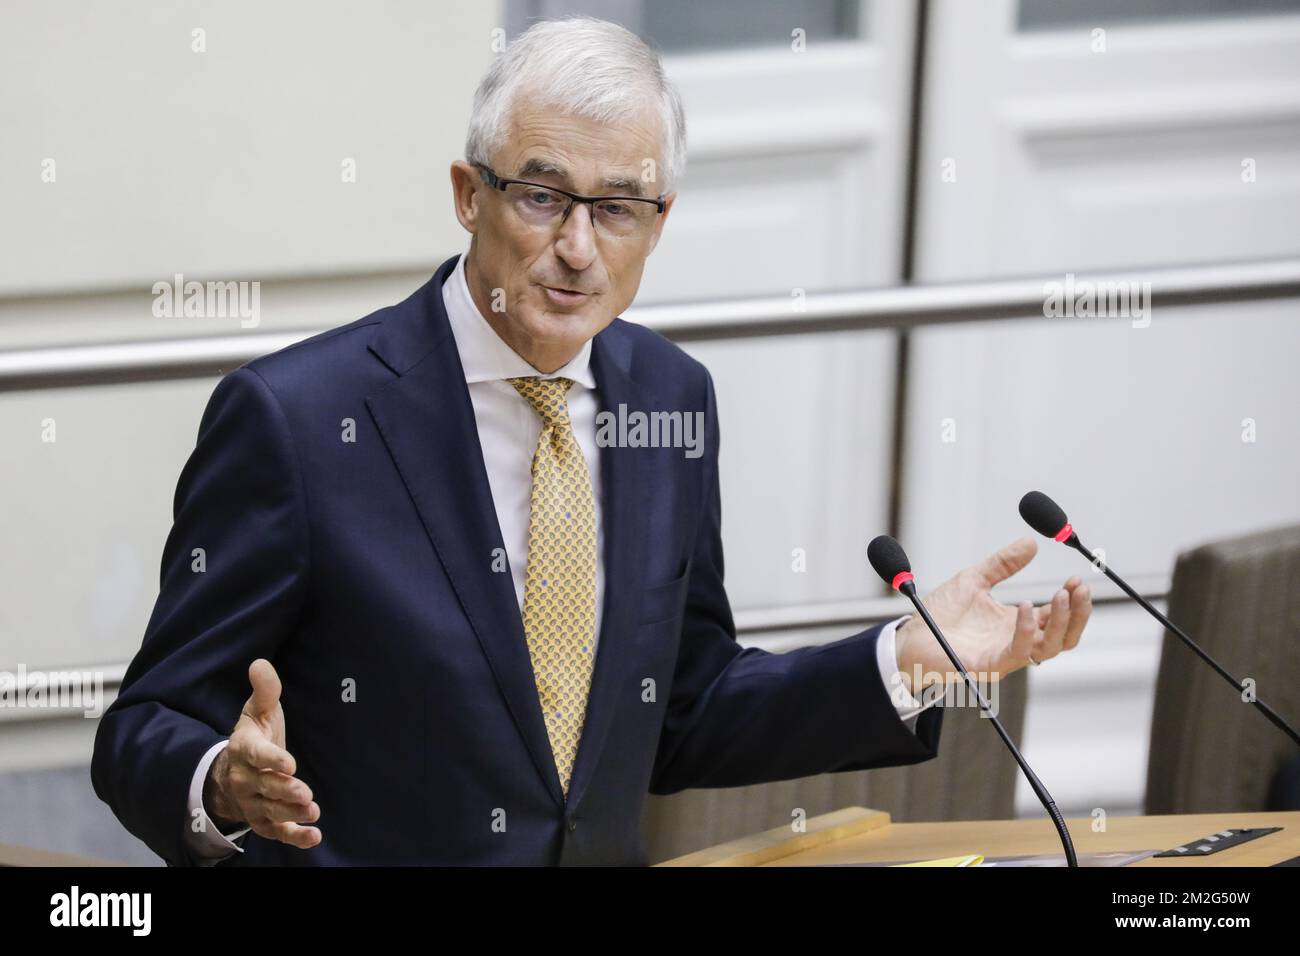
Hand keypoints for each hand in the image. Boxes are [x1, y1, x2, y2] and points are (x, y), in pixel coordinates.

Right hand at [203, 658, 321, 848]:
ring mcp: (252, 802)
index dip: (272, 760)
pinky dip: (294, 837)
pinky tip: (313, 837)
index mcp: (243, 749)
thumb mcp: (258, 711)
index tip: (290, 764)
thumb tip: (260, 663)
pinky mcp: (263, 821)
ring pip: (270, 811)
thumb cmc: (254, 736)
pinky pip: (275, 832)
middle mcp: (244, 779)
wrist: (232, 771)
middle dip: (284, 792)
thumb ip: (265, 690)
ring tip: (313, 813)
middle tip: (305, 794)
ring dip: (291, 814)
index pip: (256, 755)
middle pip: (264, 787)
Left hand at [893, 536, 1090, 694]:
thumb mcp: (974, 580)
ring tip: (1062, 595)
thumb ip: (1002, 564)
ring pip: (1050, 648)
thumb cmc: (939, 617)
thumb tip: (1031, 543)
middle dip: (1078, 613)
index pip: (1056, 616)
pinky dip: (1027, 629)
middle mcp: (1016, 643)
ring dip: (1062, 621)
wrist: (909, 638)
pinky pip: (1018, 651)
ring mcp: (1005, 657)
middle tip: (1079, 588)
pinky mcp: (989, 665)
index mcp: (1016, 625)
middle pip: (1063, 636)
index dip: (1071, 599)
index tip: (1078, 579)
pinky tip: (1027, 607)